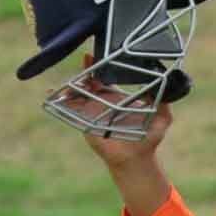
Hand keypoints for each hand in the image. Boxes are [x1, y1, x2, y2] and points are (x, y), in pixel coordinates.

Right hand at [56, 53, 173, 170]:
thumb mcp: (162, 118)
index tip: (95, 55)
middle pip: (88, 81)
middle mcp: (102, 102)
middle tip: (85, 60)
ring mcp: (91, 112)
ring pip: (76, 94)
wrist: (136, 159)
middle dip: (84, 71)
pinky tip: (51, 94)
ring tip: (69, 79)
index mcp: (117, 96)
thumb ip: (164, 102)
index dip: (100, 65)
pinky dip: (60, 101)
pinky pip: (69, 111)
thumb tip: (165, 86)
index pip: (105, 76)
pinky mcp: (84, 123)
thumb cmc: (148, 139)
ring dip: (70, 84)